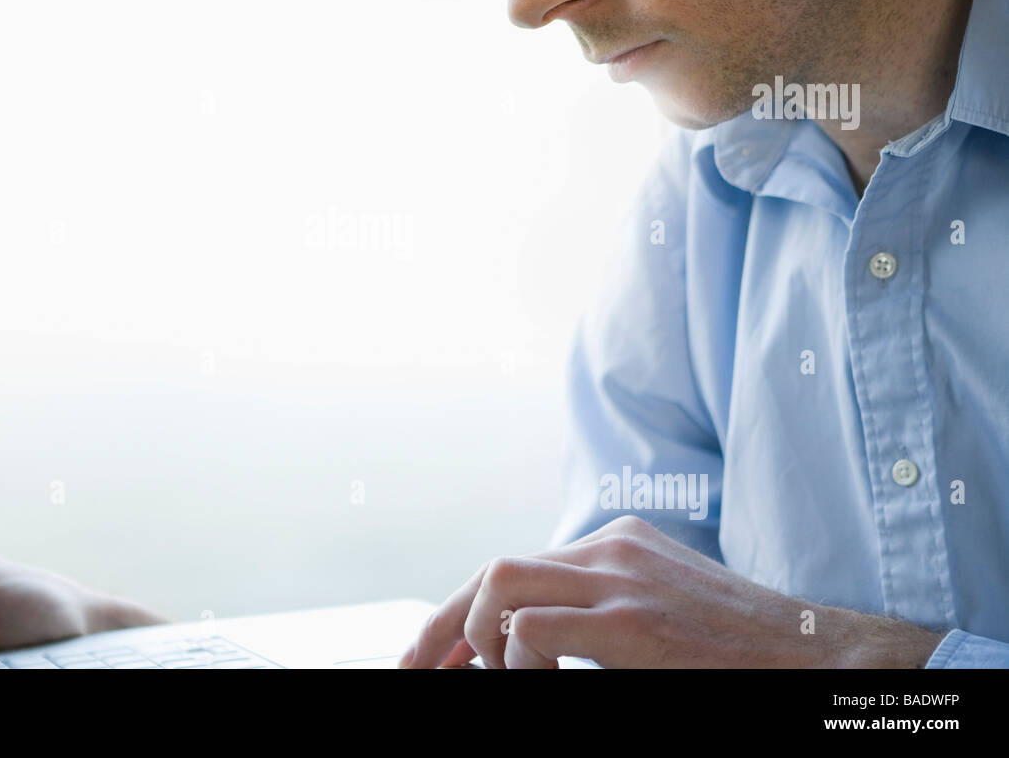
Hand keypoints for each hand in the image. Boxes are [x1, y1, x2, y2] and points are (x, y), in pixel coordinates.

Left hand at [399, 516, 945, 668]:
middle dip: (442, 626)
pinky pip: (534, 630)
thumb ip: (595, 618)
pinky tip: (538, 684)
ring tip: (494, 678)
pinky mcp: (631, 619)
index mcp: (613, 547)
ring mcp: (619, 577)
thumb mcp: (658, 616)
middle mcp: (609, 549)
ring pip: (500, 582)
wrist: (818, 656)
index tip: (429, 659)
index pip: (514, 568)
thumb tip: (524, 650)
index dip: (460, 615)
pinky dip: (517, 661)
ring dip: (479, 637)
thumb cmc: (738, 649)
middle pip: (493, 569)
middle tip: (413, 671)